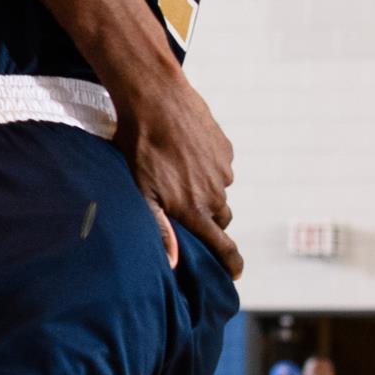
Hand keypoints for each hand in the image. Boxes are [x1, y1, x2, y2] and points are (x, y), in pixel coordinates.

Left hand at [109, 76, 241, 277]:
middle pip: (220, 219)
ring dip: (205, 191)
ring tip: (178, 177)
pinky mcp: (224, 149)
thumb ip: (160, 228)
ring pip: (219, 192)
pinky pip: (220, 167)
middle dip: (208, 221)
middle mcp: (215, 192)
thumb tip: (174, 263)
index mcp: (195, 208)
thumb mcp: (141, 191)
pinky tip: (184, 155)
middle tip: (185, 211)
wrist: (155, 99)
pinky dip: (207, 168)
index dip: (231, 263)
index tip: (235, 274)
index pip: (223, 245)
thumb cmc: (140, 147)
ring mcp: (222, 169)